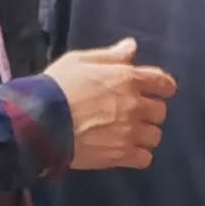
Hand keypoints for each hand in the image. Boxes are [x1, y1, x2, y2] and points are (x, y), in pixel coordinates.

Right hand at [44, 38, 178, 170]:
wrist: (41, 121)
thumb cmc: (57, 86)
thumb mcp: (80, 61)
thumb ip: (110, 56)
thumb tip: (132, 46)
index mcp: (128, 79)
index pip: (163, 83)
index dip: (162, 87)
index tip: (156, 91)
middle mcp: (135, 105)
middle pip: (160, 112)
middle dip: (149, 112)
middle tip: (132, 114)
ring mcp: (130, 132)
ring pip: (155, 136)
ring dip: (144, 135)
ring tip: (127, 134)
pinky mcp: (121, 155)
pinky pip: (145, 158)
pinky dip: (138, 155)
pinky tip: (124, 150)